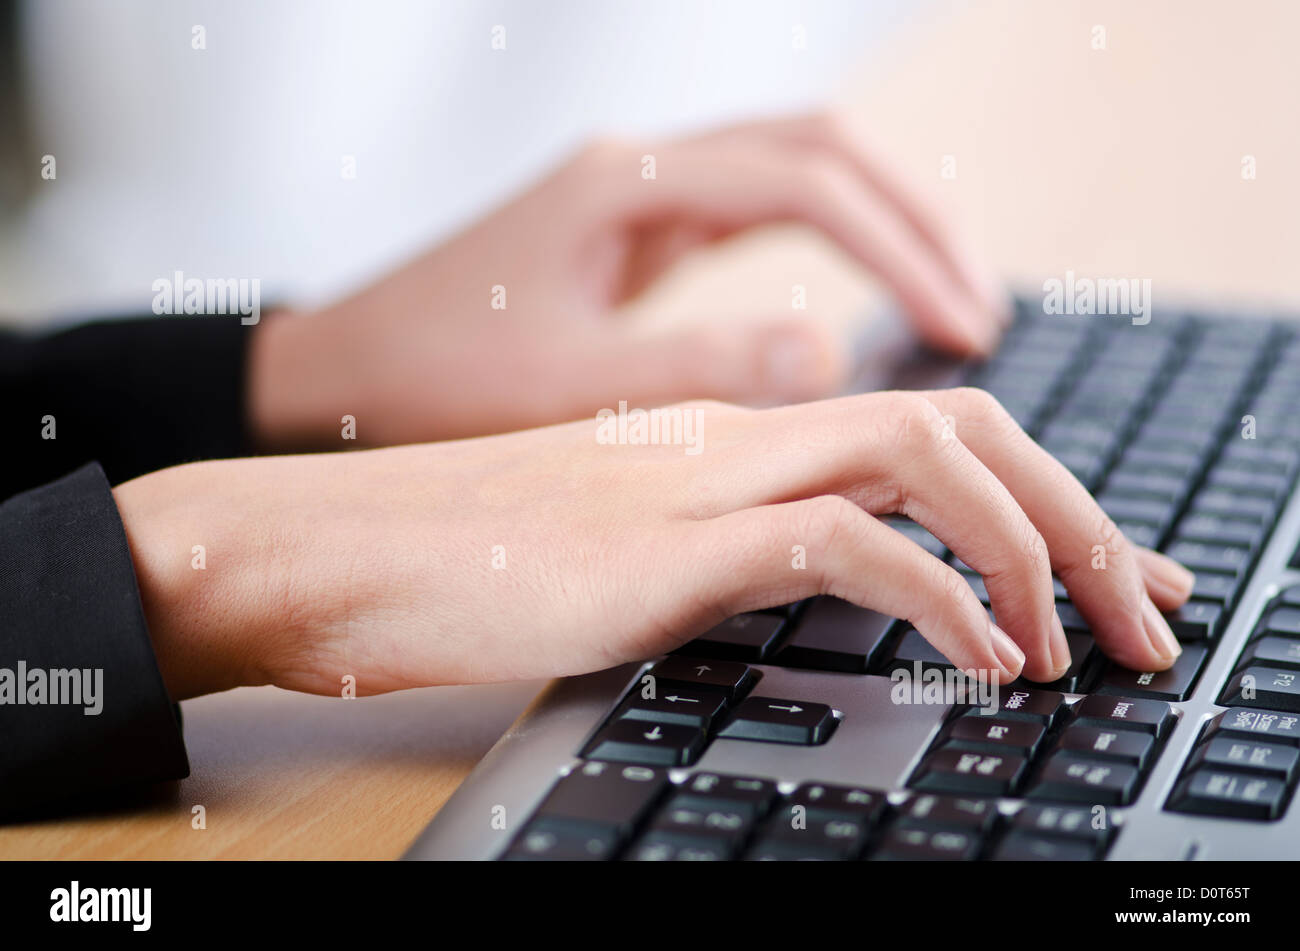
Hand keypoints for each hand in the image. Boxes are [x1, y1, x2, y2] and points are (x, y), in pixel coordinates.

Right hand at [115, 388, 1190, 700]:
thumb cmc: (456, 553)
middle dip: (1082, 517)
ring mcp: (702, 481)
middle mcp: (733, 437)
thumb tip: (812, 584)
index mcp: (727, 434)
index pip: (927, 426)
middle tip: (1146, 614)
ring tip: (1083, 643)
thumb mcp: (617, 545)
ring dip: (1038, 545)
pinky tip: (978, 659)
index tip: (1110, 568)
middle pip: (962, 424)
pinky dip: (939, 595)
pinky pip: (844, 542)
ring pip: (928, 457)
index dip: (1045, 493)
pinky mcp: (666, 544)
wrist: (328, 545)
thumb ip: (717, 547)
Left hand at [249, 113, 1007, 447]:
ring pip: (795, 171)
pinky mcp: (633, 228)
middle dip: (913, 219)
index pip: (805, 181)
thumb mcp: (569, 390)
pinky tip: (858, 302)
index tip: (962, 323)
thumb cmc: (435, 377)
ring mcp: (637, 191)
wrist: (343, 371)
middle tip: (978, 306)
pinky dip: (826, 248)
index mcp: (625, 184)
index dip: (900, 246)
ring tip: (946, 300)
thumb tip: (831, 353)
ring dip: (878, 225)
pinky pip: (757, 212)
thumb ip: (700, 372)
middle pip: (818, 149)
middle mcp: (640, 167)